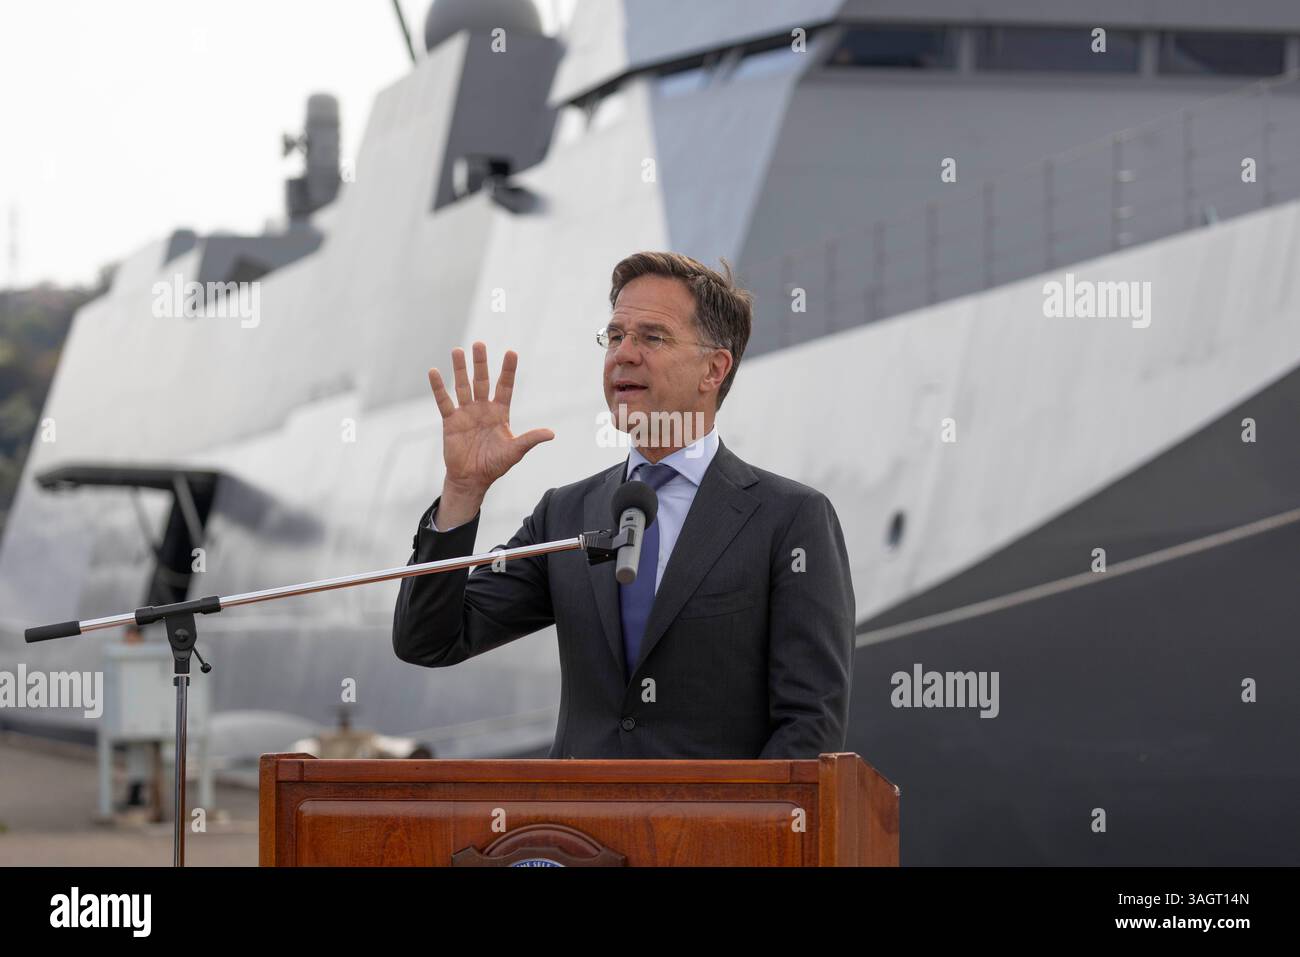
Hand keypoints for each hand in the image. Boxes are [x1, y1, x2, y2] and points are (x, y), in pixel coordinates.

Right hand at [428, 342, 553, 524]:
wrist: (472, 479)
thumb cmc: (495, 465)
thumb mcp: (515, 451)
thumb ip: (530, 439)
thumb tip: (552, 433)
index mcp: (500, 413)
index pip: (505, 387)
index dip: (508, 370)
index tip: (511, 352)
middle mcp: (483, 408)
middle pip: (482, 381)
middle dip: (481, 363)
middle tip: (479, 344)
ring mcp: (466, 413)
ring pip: (463, 386)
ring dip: (460, 369)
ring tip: (458, 350)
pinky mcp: (450, 421)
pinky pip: (444, 401)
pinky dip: (438, 387)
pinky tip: (434, 372)